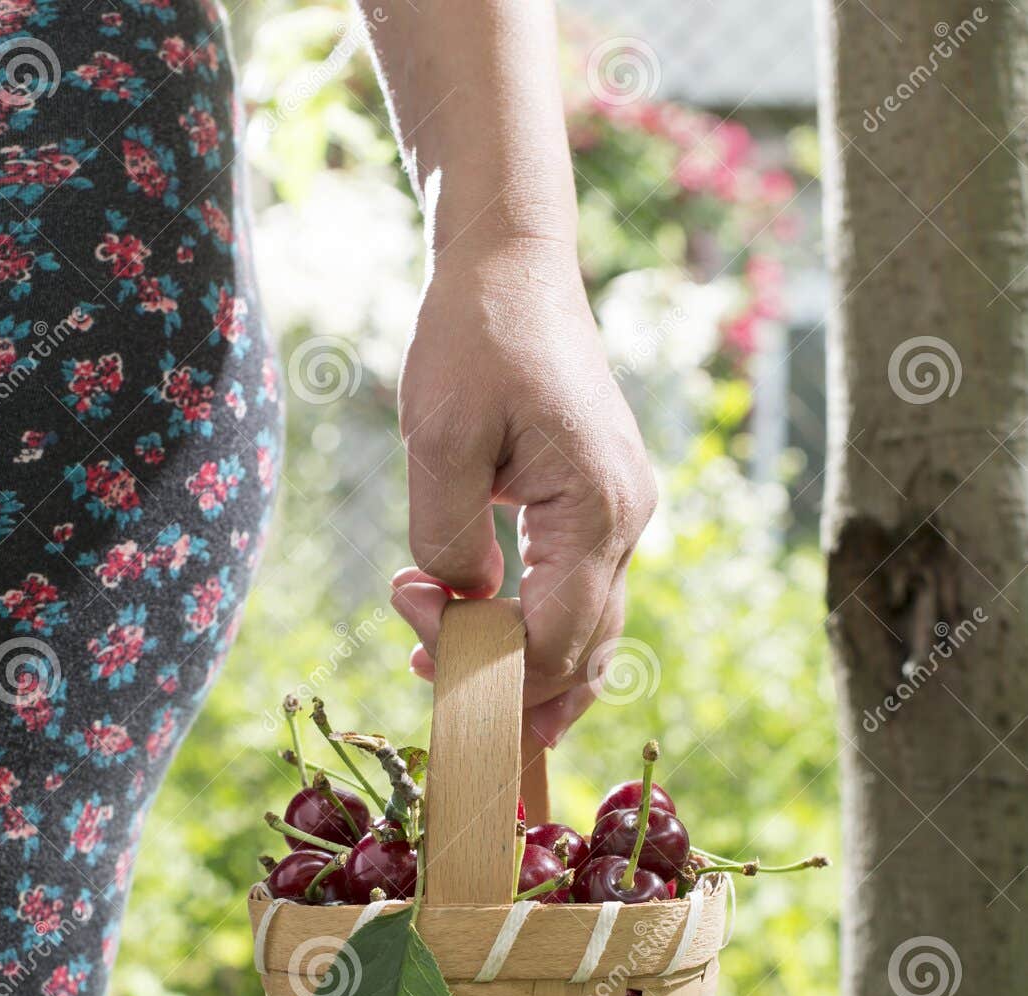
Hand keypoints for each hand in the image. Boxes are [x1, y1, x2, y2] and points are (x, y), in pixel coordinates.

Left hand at [390, 237, 655, 746]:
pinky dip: (540, 635)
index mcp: (597, 509)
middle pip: (580, 654)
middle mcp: (627, 521)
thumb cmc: (473, 338)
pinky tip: (493, 649)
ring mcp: (623, 515)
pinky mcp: (605, 506)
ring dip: (527, 673)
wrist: (513, 265)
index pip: (549, 643)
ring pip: (591, 635)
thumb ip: (448, 539)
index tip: (406, 610)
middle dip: (504, 684)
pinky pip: (583, 597)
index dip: (476, 659)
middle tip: (422, 676)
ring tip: (460, 691)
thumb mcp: (438, 440)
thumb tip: (459, 606)